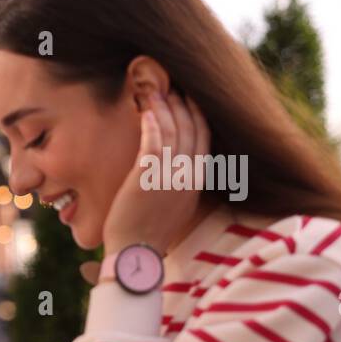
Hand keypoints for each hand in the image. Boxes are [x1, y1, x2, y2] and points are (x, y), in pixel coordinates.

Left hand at [102, 90, 209, 256]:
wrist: (136, 254)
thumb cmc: (149, 232)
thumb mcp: (176, 205)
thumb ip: (179, 183)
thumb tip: (175, 168)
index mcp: (196, 181)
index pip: (204, 139)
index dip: (198, 115)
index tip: (189, 99)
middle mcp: (188, 175)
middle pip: (192, 129)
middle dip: (183, 105)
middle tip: (173, 88)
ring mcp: (169, 175)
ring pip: (173, 131)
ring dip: (165, 108)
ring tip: (156, 91)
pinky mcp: (147, 177)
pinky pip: (153, 142)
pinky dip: (151, 123)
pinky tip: (145, 111)